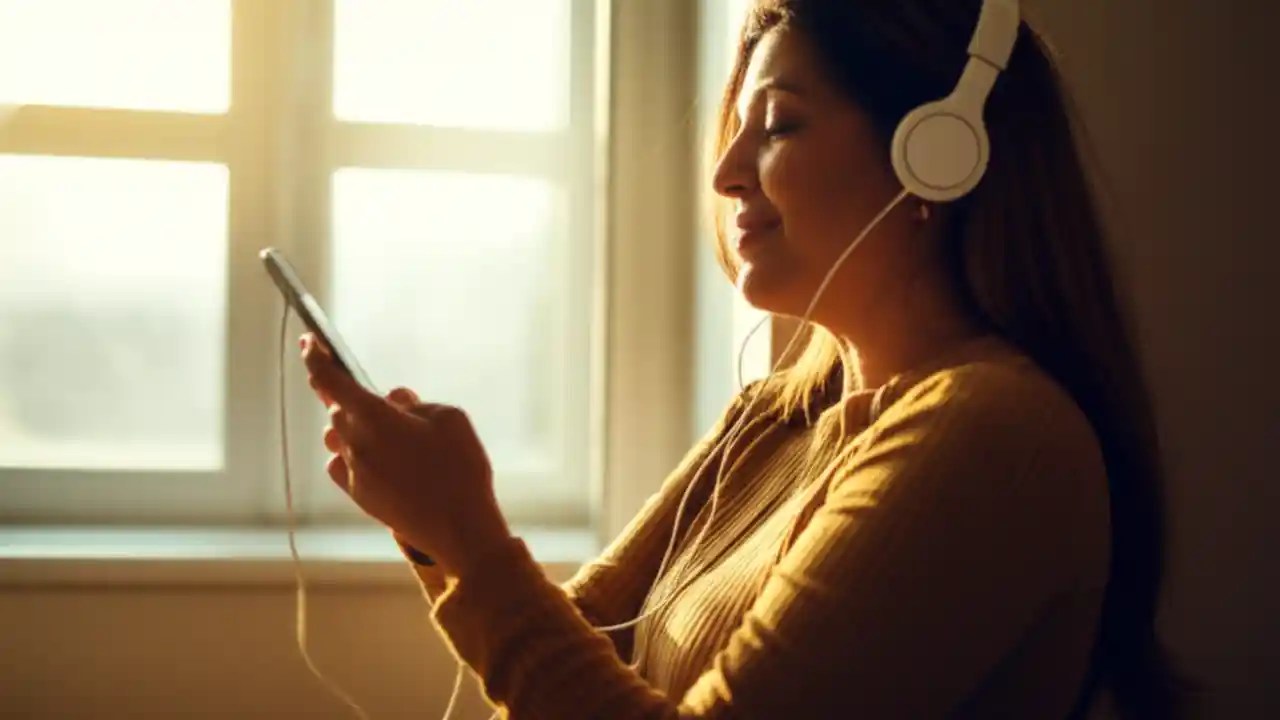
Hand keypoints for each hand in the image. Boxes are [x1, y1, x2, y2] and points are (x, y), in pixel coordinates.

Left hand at [300, 333, 511, 575]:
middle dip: (347, 395)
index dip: (315, 356)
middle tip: (374, 395)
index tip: (309, 340)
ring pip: (337, 438)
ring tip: (381, 429)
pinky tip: (376, 457)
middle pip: (336, 409)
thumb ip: (417, 404)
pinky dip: (352, 454)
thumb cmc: (459, 468)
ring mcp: (355, 472)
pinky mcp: (360, 496)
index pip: (331, 380)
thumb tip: (396, 402)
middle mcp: (356, 443)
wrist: (459, 527)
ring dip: (351, 425)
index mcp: (374, 417)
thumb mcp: (450, 418)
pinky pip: (342, 465)